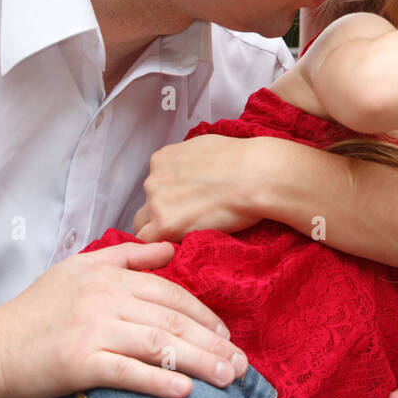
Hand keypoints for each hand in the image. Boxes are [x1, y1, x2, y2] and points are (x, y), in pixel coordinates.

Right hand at [0, 241, 248, 397]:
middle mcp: (103, 298)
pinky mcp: (78, 361)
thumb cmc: (33, 313)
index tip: (226, 333)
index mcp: (106, 276)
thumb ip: (125, 258)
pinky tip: (183, 390)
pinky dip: (158, 380)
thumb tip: (169, 249)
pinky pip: (127, 371)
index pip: (168, 292)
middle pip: (170, 319)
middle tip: (240, 363)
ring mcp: (91, 329)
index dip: (203, 313)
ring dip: (198, 362)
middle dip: (212, 342)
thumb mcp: (76, 270)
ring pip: (157, 344)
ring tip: (226, 378)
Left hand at [133, 135, 270, 241]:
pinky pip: (148, 244)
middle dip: (162, 216)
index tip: (187, 206)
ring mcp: (156, 201)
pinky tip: (180, 248)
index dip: (169, 200)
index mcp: (161, 159)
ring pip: (143, 227)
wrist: (254, 174)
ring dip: (161, 233)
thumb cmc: (242, 161)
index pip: (154, 187)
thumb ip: (188, 163)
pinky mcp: (164, 224)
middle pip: (147, 206)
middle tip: (190, 223)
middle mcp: (153, 178)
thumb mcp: (205, 148)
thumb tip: (193, 173)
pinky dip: (160, 249)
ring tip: (190, 237)